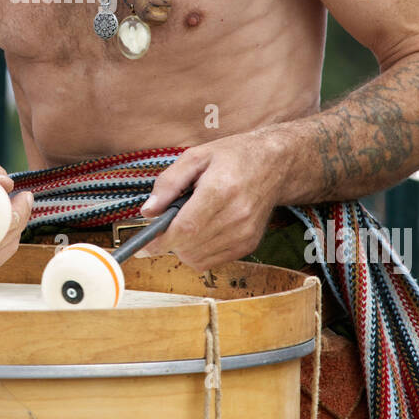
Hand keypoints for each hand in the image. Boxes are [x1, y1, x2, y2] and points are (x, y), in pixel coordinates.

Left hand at [135, 137, 282, 273]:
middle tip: (166, 224)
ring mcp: (244, 234)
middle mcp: (236, 216)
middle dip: (169, 242)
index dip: (160, 241)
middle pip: (189, 247)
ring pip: (198, 259)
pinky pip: (212, 262)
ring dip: (183, 248)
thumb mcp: (196, 157)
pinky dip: (198, 252)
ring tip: (187, 223)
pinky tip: (200, 232)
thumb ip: (168, 183)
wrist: (274, 164)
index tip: (145, 244)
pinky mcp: (249, 245)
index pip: (185, 228)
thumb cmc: (234, 156)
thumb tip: (148, 211)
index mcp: (221, 190)